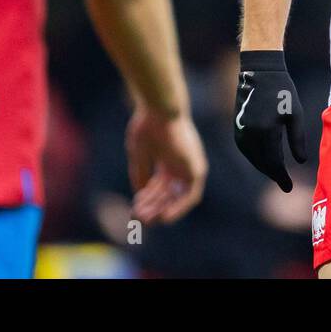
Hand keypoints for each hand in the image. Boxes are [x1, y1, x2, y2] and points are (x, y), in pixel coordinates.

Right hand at [126, 106, 207, 223]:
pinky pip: (190, 196)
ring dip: (162, 209)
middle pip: (167, 192)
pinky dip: (179, 207)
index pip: (159, 185)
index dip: (146, 197)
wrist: (160, 111)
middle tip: (138, 218)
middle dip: (152, 206)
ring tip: (146, 220)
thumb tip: (139, 194)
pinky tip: (164, 216)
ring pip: (177, 196)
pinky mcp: (196, 169)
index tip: (134, 206)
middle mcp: (179, 163)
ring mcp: (188, 166)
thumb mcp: (139, 153)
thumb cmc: (148, 127)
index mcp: (167, 157)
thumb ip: (140, 173)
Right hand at [233, 50, 307, 191]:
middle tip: (285, 184)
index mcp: (265, 131)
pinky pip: (245, 150)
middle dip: (273, 175)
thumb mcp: (295, 114)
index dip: (281, 177)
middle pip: (261, 163)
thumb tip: (300, 162)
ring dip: (264, 167)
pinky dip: (255, 158)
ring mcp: (240, 131)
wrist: (259, 71)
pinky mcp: (237, 127)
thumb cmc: (282, 90)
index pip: (273, 163)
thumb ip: (297, 139)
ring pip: (252, 158)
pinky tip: (264, 160)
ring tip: (277, 174)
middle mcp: (250, 134)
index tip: (289, 187)